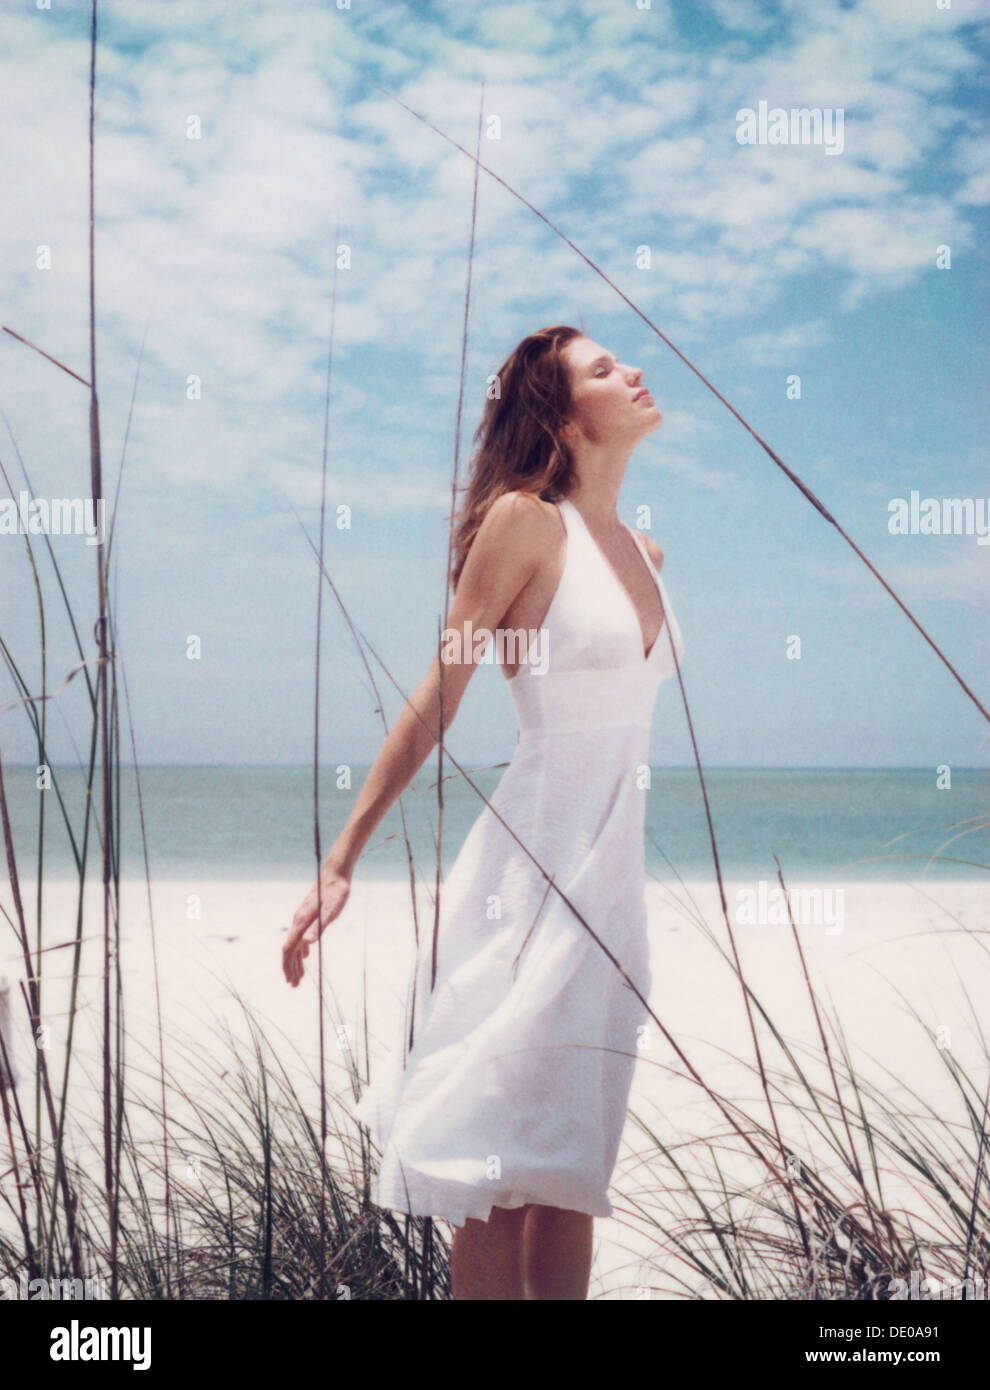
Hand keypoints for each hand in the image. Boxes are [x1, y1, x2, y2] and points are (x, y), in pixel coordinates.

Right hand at [282, 861, 350, 986]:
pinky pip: (301, 936)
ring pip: (295, 944)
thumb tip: (307, 943)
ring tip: (300, 976)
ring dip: (296, 961)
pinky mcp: (309, 916)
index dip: (288, 966)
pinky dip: (302, 949)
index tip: (291, 981)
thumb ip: (319, 927)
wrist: (336, 875)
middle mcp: (298, 921)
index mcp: (301, 922)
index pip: (289, 949)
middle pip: (290, 949)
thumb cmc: (335, 893)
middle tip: (294, 985)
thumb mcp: (331, 911)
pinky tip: (306, 956)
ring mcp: (303, 918)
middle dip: (290, 968)